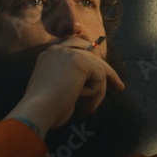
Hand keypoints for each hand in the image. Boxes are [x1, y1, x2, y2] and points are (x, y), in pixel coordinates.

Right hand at [5, 37, 124, 135]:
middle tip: (119, 86)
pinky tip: (86, 103)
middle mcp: (57, 49)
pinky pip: (100, 75)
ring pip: (97, 67)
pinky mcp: (79, 60)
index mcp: (49, 54)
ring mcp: (67, 52)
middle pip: (92, 54)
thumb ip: (72, 78)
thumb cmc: (45, 109)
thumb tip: (93, 80)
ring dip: (98, 90)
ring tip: (90, 107)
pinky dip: (97, 92)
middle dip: (107, 71)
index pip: (76, 46)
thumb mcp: (58, 88)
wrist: (37, 111)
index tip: (103, 70)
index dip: (92, 56)